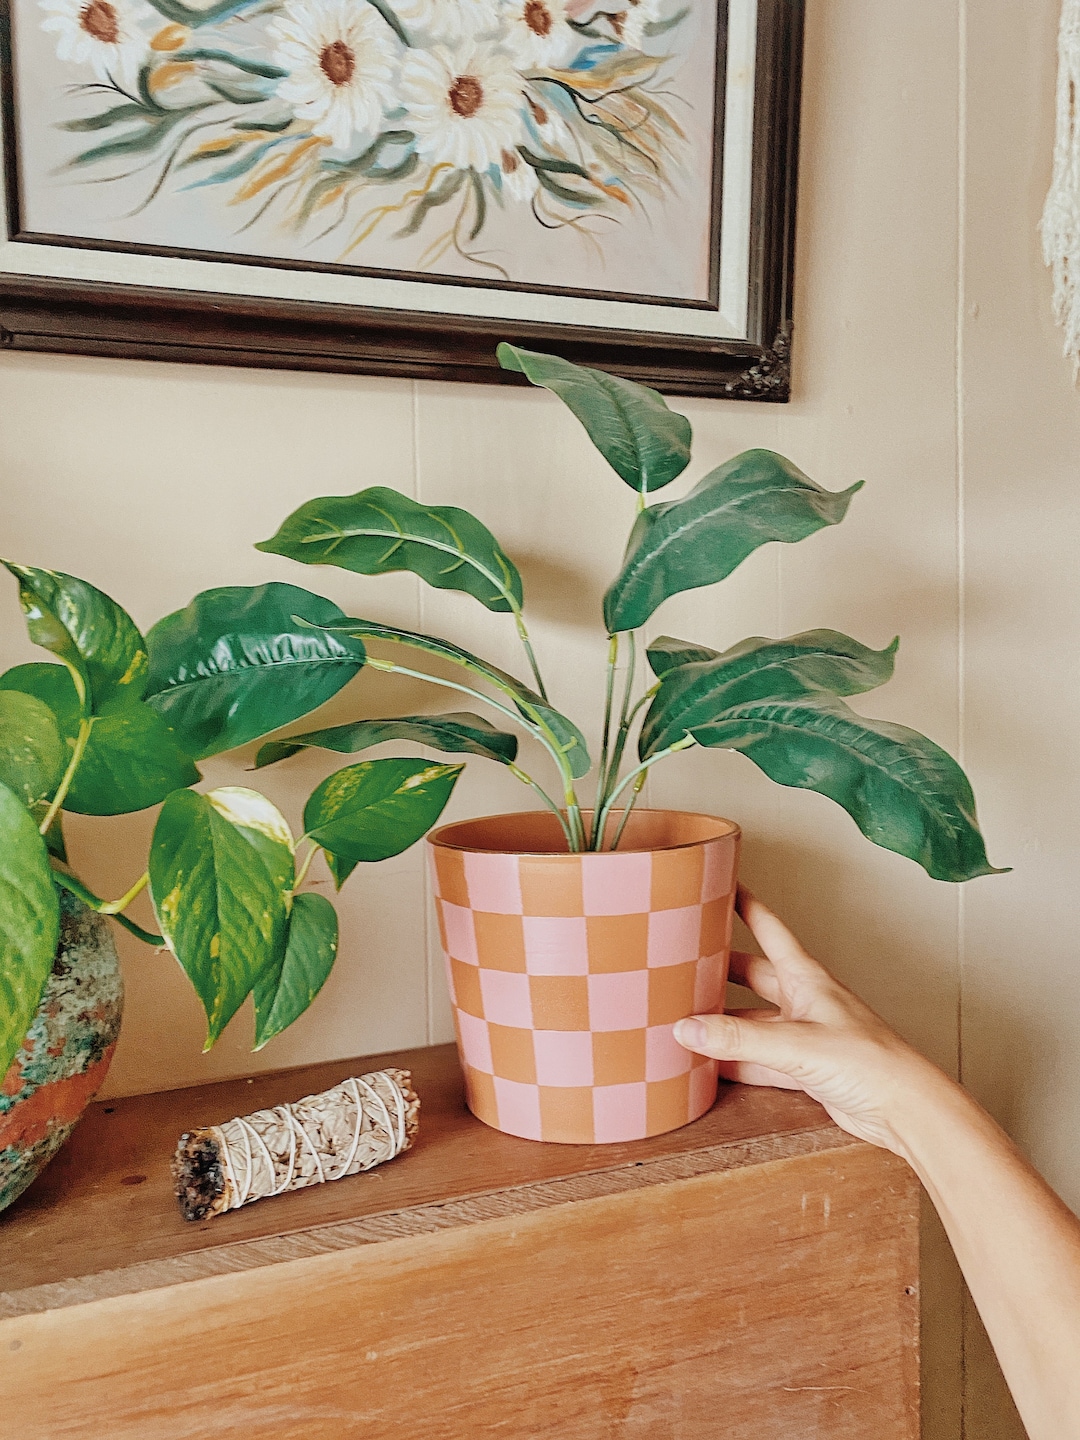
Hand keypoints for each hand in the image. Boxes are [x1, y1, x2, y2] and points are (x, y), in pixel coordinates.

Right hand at [674, 886, 950, 1155]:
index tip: (722, 885)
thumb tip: (687, 1029)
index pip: (769, 928)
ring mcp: (804, 1035)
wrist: (904, 1108)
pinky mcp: (805, 1068)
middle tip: (685, 958)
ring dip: (723, 1022)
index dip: (746, 905)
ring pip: (752, 1021)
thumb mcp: (794, 1044)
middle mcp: (803, 1000)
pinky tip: (710, 1067)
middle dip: (720, 967)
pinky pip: (759, 1060)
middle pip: (752, 975)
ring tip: (685, 1017)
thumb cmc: (870, 1061)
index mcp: (806, 977)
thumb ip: (738, 1038)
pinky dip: (735, 1062)